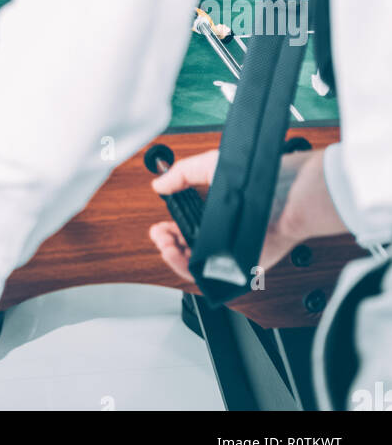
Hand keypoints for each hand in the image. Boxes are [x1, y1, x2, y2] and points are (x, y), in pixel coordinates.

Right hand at [148, 148, 347, 283]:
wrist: (285, 193)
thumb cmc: (255, 177)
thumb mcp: (209, 167)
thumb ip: (182, 174)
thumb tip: (159, 183)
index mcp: (216, 215)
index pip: (186, 230)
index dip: (169, 230)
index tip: (158, 226)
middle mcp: (223, 235)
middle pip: (187, 250)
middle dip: (167, 244)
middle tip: (158, 235)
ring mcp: (231, 253)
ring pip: (196, 266)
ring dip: (175, 258)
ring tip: (165, 245)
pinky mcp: (241, 267)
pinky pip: (212, 277)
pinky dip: (192, 271)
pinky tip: (180, 257)